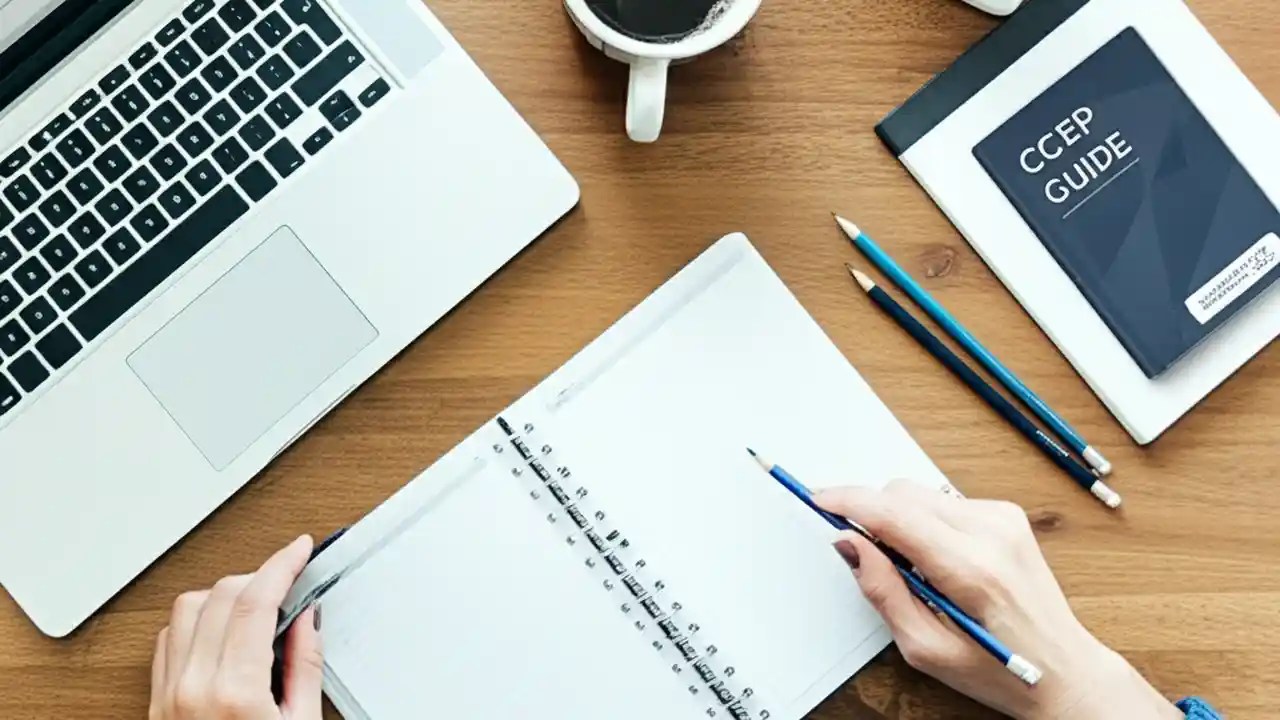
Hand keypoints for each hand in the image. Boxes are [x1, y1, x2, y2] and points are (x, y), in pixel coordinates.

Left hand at [150, 535, 323, 719]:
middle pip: (222, 595)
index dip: (282, 565)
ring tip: (254, 608)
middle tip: (288, 582)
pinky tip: (221, 630)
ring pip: (188, 607)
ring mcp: (170, 690)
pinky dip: (197, 620)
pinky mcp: (157, 698)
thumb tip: (308, 617)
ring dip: (224, 595)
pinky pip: (168, 636)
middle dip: (260, 576)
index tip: (299, 551)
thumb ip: (306, 666)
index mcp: (235, 691)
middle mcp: (194, 685)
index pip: (256, 603)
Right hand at [815, 482, 1180, 719]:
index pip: (894, 514)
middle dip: (872, 516)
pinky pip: (942, 502)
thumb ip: (884, 592)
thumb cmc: (1001, 670)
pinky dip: (925, 523)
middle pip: (903, 493)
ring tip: (913, 571)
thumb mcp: (927, 649)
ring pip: (920, 494)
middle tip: (869, 559)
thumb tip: (850, 545)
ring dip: (900, 521)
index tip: (820, 500)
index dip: (848, 502)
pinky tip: (936, 561)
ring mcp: (1003, 518)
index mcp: (972, 569)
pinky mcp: (1006, 514)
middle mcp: (991, 532)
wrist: (1065, 670)